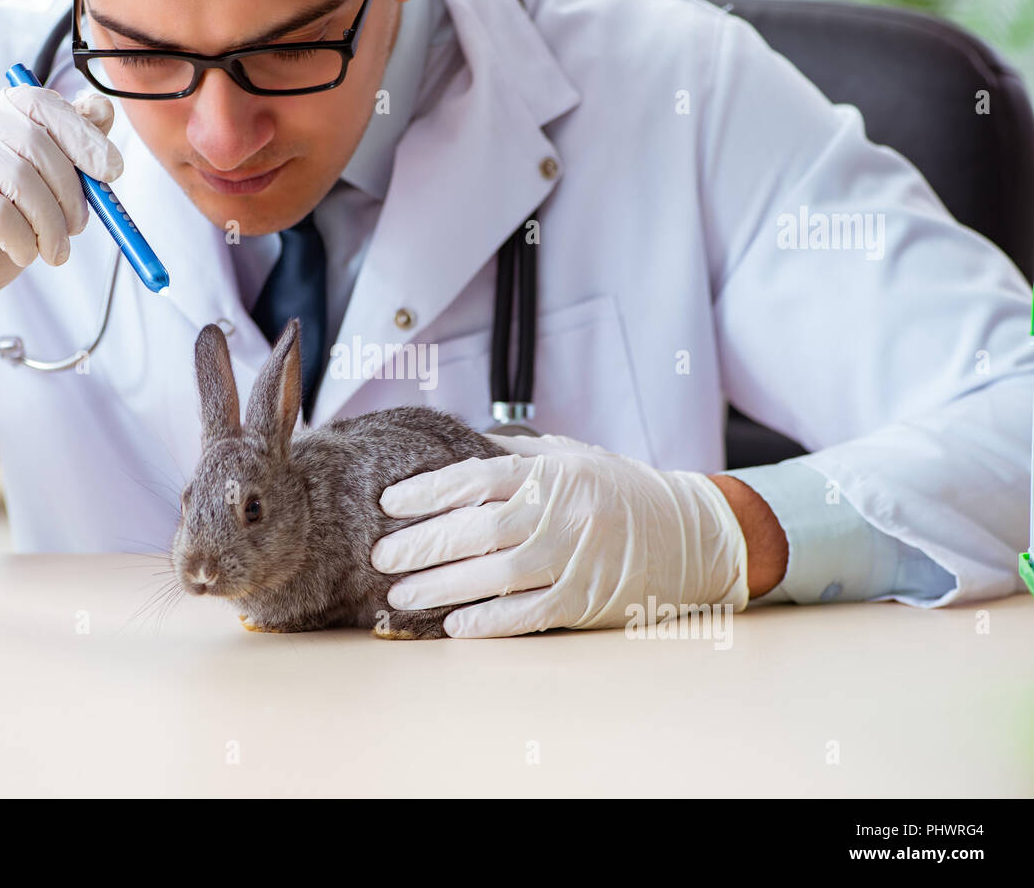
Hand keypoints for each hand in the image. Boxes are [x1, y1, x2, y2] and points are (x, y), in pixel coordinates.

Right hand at [0, 86, 121, 377]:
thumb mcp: (43, 193)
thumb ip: (71, 153)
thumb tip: (103, 111)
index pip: (40, 103)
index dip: (83, 135)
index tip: (112, 172)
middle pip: (35, 143)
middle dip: (71, 193)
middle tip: (77, 229)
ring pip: (20, 181)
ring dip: (51, 226)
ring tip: (53, 252)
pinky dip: (24, 241)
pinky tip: (22, 253)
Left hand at [370, 433, 749, 637]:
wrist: (693, 532)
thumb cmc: (621, 490)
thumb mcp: (574, 455)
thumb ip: (517, 454)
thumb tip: (455, 448)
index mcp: (553, 472)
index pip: (477, 477)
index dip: (428, 490)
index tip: (389, 502)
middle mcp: (561, 513)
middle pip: (477, 529)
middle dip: (422, 544)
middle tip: (381, 556)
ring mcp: (575, 559)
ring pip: (495, 575)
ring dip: (441, 587)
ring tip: (399, 595)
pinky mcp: (586, 600)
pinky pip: (528, 614)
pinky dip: (488, 621)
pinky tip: (453, 626)